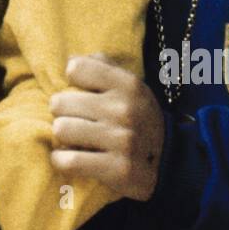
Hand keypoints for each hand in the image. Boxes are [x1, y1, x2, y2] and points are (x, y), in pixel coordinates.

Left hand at [49, 53, 164, 200]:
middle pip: (60, 102)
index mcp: (128, 84)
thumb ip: (101, 65)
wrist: (169, 161)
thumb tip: (70, 59)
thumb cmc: (137, 117)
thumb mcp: (129, 85)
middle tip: (76, 121)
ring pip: (61, 130)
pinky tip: (71, 158)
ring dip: (63, 138)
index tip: (83, 92)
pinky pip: (67, 161)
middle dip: (64, 113)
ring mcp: (123, 141)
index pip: (75, 68)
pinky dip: (62, 161)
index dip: (74, 82)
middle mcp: (125, 110)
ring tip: (74, 140)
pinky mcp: (117, 170)